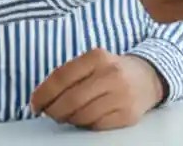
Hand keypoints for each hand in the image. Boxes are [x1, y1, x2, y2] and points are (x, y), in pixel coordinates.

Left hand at [30, 49, 164, 130]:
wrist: (148, 77)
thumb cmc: (111, 71)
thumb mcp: (92, 62)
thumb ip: (69, 75)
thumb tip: (42, 99)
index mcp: (97, 57)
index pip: (61, 77)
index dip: (43, 94)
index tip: (35, 104)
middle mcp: (110, 74)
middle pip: (70, 100)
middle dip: (54, 111)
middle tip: (50, 113)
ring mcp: (121, 95)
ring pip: (82, 115)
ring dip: (70, 119)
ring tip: (70, 115)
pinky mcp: (128, 114)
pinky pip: (97, 126)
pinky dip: (86, 124)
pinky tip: (87, 117)